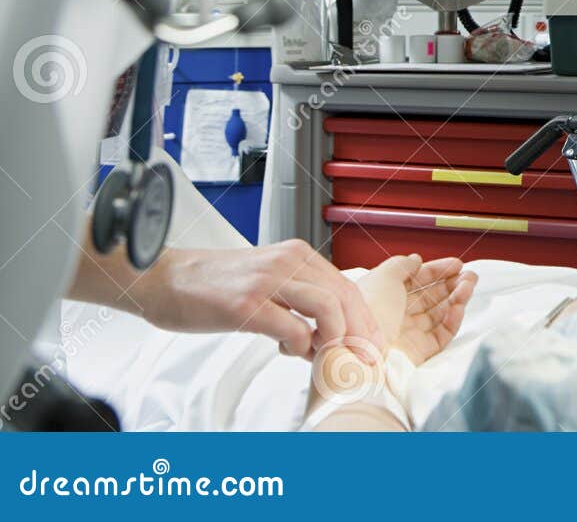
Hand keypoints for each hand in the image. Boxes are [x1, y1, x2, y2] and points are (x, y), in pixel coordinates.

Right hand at [133, 241, 378, 360]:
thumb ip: (299, 301)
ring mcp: (268, 281)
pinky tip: (287, 350)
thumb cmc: (214, 286)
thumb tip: (326, 338)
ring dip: (334, 339)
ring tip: (322, 357)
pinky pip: (290, 328)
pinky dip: (299, 346)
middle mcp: (288, 262)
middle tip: (358, 361)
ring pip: (327, 308)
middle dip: (359, 334)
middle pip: (345, 297)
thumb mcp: (268, 281)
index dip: (365, 320)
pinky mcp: (245, 304)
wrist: (164, 280)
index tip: (372, 346)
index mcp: (297, 255)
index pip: (347, 287)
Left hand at [355, 255, 476, 365]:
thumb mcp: (383, 276)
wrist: (362, 352)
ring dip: (457, 298)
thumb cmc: (370, 310)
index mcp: (385, 297)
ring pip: (440, 314)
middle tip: (470, 275)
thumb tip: (416, 260)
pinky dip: (453, 320)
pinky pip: (442, 334)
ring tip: (469, 286)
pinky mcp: (419, 353)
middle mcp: (397, 315)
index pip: (416, 281)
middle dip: (452, 284)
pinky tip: (459, 306)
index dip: (437, 271)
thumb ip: (403, 265)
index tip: (456, 264)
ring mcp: (408, 335)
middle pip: (431, 297)